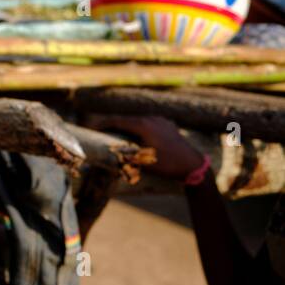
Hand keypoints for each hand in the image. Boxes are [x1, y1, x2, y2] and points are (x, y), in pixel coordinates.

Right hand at [83, 113, 205, 180]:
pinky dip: (140, 127)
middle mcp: (151, 118)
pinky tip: (139, 135)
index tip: (91, 127)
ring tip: (119, 133)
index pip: (117, 121)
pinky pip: (149, 123)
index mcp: (142, 125)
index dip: (102, 124)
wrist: (194, 165)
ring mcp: (161, 120)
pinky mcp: (168, 125)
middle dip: (113, 124)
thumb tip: (110, 154)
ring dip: (128, 126)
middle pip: (126, 119)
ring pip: (138, 120)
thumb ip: (126, 154)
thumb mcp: (143, 161)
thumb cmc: (167, 164)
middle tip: (101, 130)